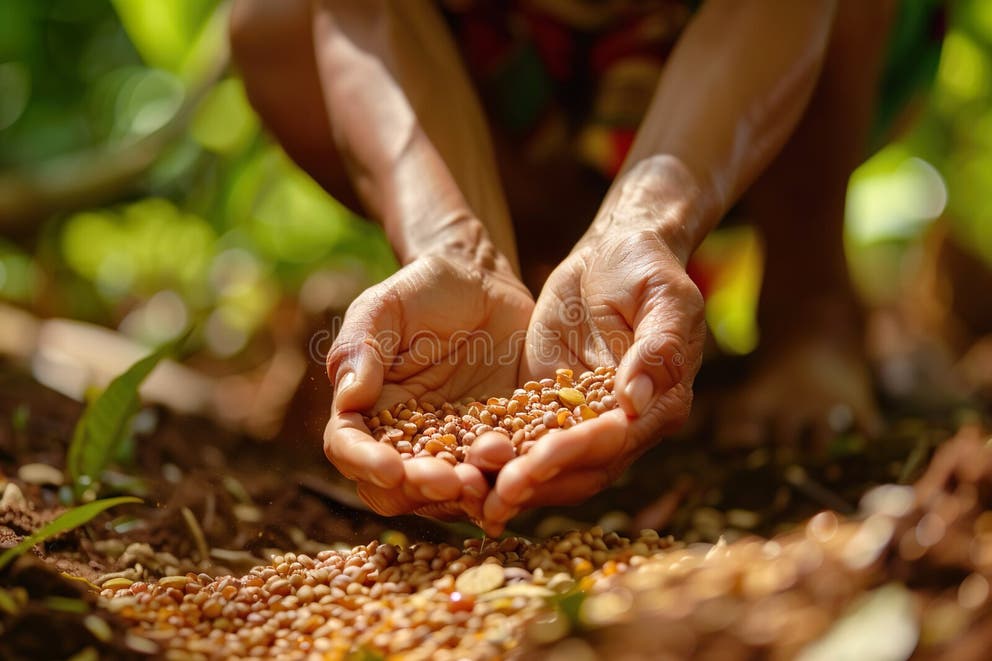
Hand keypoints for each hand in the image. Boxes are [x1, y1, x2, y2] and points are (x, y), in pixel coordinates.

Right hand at [324, 242, 533, 520]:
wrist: (489, 285)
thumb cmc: (427, 288)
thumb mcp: (388, 305)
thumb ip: (362, 346)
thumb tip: (348, 399)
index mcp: (367, 407)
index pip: (349, 447)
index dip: (364, 464)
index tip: (391, 468)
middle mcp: (405, 438)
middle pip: (394, 487)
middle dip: (417, 490)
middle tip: (448, 481)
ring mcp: (452, 447)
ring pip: (444, 493)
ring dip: (461, 496)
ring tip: (482, 481)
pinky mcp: (496, 445)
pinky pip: (495, 476)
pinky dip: (502, 483)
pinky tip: (517, 474)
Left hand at [481, 225, 706, 533]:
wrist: (614, 251)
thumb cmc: (647, 268)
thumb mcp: (664, 298)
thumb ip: (658, 348)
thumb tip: (633, 401)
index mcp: (660, 404)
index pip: (615, 441)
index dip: (577, 454)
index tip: (539, 461)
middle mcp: (624, 424)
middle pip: (583, 468)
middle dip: (541, 481)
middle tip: (500, 492)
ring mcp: (583, 417)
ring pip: (552, 465)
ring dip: (517, 482)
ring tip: (478, 497)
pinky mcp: (548, 404)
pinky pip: (524, 437)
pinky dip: (500, 455)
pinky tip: (464, 466)